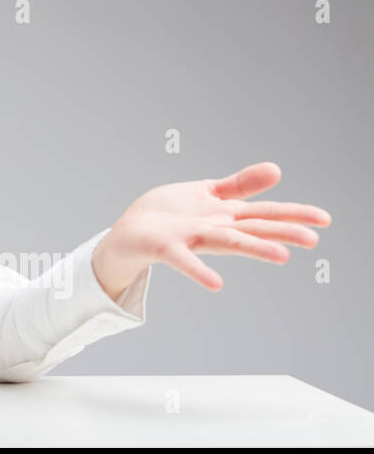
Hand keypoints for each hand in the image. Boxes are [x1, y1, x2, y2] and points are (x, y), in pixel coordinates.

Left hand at [92, 162, 330, 299]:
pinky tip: (216, 284)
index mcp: (224, 214)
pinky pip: (182, 259)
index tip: (325, 219)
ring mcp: (191, 239)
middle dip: (281, 232)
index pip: (264, 212)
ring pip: (226, 242)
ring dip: (253, 249)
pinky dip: (198, 270)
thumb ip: (240, 186)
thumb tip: (277, 169)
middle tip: (314, 240)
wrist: (128, 233)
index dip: (294, 214)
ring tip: (282, 258)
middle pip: (251, 228)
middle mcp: (213, 229)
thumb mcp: (207, 193)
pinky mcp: (166, 247)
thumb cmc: (169, 215)